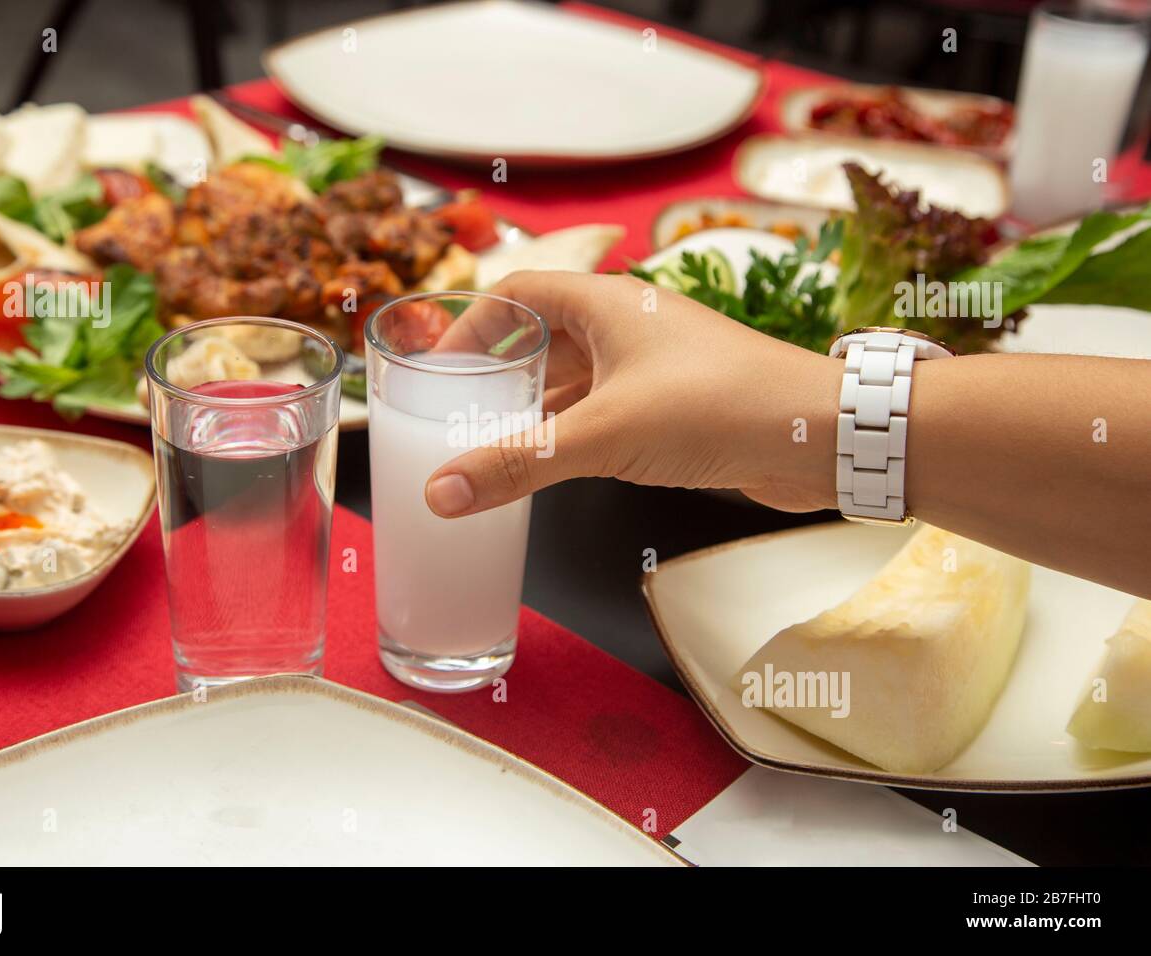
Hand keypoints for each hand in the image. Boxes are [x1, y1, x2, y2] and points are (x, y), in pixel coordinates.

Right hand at [423, 270, 839, 516]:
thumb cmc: (721, 406)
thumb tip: (441, 492)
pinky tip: (549, 466)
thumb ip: (519, 464)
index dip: (472, 325)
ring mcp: (654, 366)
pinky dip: (571, 434)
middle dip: (499, 374)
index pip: (518, 293)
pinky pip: (604, 412)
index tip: (439, 367)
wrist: (822, 436)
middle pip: (543, 338)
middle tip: (455, 414)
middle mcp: (629, 326)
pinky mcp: (675, 406)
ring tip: (489, 446)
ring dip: (534, 410)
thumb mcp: (605, 436)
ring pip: (575, 381)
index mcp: (608, 302)